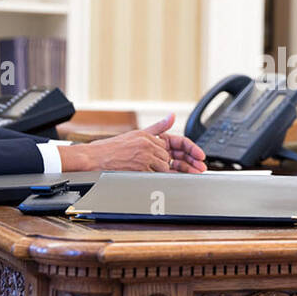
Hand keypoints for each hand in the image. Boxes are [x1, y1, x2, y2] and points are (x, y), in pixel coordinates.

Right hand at [58, 114, 205, 172]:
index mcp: (149, 136)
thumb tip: (172, 116)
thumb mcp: (138, 134)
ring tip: (169, 175)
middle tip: (198, 170)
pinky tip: (162, 179)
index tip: (201, 157)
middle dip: (185, 165)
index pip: (178, 142)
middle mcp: (149, 144)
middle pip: (174, 157)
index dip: (192, 149)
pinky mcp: (140, 168)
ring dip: (169, 172)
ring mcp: (145, 156)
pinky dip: (162, 178)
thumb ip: (158, 127)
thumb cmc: (113, 148)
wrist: (95, 157)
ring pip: (167, 167)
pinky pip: (158, 175)